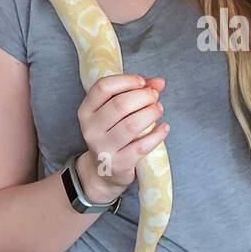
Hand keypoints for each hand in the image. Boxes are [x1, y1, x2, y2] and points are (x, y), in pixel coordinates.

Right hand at [76, 73, 167, 197]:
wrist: (103, 171)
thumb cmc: (112, 133)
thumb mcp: (115, 111)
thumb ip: (134, 92)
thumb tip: (159, 82)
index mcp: (86, 111)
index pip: (103, 87)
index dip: (126, 80)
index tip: (142, 82)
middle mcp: (91, 129)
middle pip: (119, 105)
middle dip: (143, 96)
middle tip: (155, 96)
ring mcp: (103, 148)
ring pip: (131, 124)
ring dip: (151, 113)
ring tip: (159, 109)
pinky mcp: (118, 164)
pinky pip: (141, 146)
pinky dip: (157, 134)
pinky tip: (164, 127)